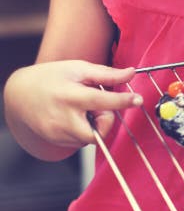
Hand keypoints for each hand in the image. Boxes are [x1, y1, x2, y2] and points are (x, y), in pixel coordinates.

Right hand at [4, 60, 138, 156]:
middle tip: (96, 104)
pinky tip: (74, 117)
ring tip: (81, 108)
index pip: (101, 101)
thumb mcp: (78, 69)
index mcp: (70, 96)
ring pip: (91, 137)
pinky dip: (85, 130)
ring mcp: (58, 133)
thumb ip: (106, 74)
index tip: (137, 100)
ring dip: (95, 124)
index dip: (122, 102)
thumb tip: (131, 74)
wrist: (20, 94)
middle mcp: (63, 118)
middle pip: (99, 129)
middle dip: (106, 118)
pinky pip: (81, 141)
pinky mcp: (56, 141)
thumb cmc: (51, 78)